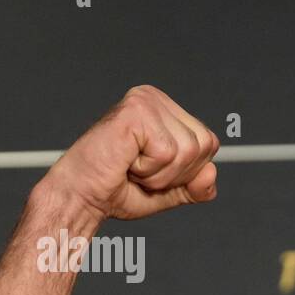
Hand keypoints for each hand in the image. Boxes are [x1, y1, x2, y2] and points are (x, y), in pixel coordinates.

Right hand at [42, 85, 219, 220]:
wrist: (82, 197)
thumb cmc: (117, 189)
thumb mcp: (169, 191)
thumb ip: (196, 186)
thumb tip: (212, 173)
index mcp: (166, 110)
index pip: (209, 143)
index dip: (187, 171)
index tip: (153, 171)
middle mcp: (156, 98)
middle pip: (204, 145)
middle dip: (176, 173)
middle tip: (140, 170)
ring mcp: (145, 100)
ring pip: (188, 150)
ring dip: (160, 174)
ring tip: (131, 166)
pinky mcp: (135, 111)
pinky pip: (167, 153)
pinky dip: (148, 170)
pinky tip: (125, 162)